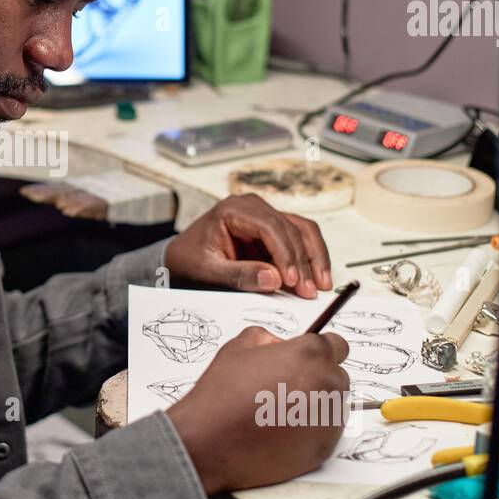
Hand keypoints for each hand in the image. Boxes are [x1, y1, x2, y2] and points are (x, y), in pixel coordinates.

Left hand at [163, 194, 332, 298]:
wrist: (178, 260)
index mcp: (233, 209)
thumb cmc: (188, 261)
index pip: (270, 227)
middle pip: (291, 228)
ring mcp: (264, 217)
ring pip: (302, 231)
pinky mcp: (271, 232)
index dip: (286, 254)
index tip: (293, 280)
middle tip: (310, 290)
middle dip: (304, 261)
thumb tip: (274, 279)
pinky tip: (314, 279)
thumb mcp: (207, 272)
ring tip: (320, 284)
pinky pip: (298, 241)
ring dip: (314, 257)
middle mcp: (252, 207)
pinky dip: (308, 259)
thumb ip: (239, 275)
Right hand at [166, 327, 349, 494]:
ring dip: (316, 404)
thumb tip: (281, 345)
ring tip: (280, 411)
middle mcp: (327, 383)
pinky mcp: (325, 446)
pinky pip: (327, 431)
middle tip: (286, 388)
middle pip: (338, 375)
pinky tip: (282, 430)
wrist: (211, 442)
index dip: (321, 351)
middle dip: (318, 378)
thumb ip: (267, 338)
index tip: (309, 359)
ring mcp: (329, 417)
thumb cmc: (222, 395)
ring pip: (334, 404)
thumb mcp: (238, 348)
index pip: (337, 345)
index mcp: (309, 354)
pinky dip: (311, 430)